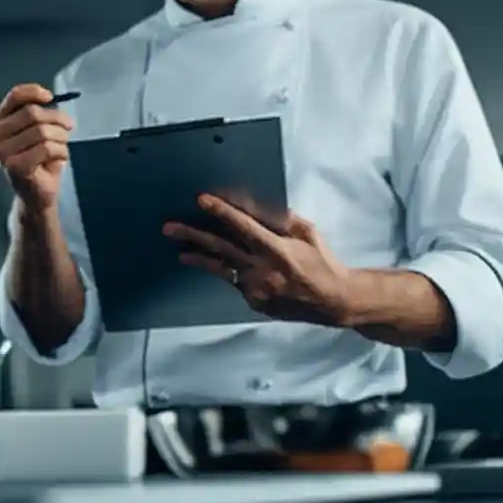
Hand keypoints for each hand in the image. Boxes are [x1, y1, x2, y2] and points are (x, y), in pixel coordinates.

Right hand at [0, 83, 74, 211]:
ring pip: (42, 131)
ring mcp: (2, 152)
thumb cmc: (38, 160)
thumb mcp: (37, 131)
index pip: (14, 97)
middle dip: (57, 119)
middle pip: (32, 113)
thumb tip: (49, 98)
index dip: (34, 92)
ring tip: (63, 146)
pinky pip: (46, 148)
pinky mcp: (14, 167)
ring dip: (61, 137)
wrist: (37, 194)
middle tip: (69, 126)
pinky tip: (60, 158)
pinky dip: (61, 151)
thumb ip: (38, 113)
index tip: (50, 97)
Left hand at [162, 194, 354, 326]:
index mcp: (277, 250)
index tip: (202, 200)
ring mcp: (255, 289)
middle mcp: (262, 270)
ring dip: (199, 258)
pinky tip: (228, 268)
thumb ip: (284, 221)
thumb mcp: (308, 234)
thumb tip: (261, 207)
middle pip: (220, 248)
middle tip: (168, 228)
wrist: (334, 301)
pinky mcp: (254, 302)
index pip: (243, 227)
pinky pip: (236, 283)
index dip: (221, 212)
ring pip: (221, 269)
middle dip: (192, 236)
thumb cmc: (322, 261)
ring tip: (180, 251)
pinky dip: (231, 273)